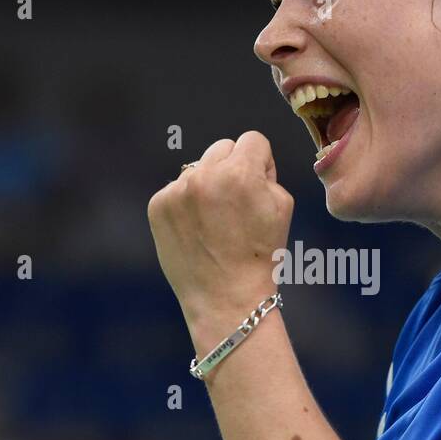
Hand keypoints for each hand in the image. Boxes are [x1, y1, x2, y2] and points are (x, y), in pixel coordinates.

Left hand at [147, 130, 292, 341]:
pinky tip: (197, 230)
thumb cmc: (260, 257)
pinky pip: (176, 189)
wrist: (226, 299)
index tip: (258, 187)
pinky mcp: (157, 206)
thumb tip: (249, 161)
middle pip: (222, 148)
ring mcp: (176, 191)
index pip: (253, 140)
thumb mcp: (283, 206)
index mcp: (240, 173)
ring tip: (215, 222)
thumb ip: (267, 173)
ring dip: (208, 186)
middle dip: (232, 169)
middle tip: (236, 205)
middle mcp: (204, 176)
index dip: (260, 163)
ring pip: (198, 168)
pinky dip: (187, 205)